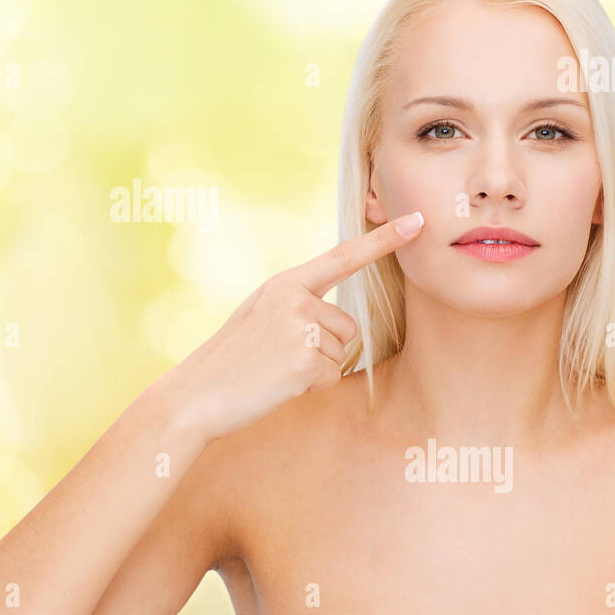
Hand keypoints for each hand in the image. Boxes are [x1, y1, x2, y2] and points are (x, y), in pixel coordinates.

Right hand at [155, 211, 423, 442]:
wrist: (195, 394)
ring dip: (315, 368)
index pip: (342, 256)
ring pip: (341, 351)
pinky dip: (309, 385)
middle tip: (278, 357)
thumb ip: (296, 306)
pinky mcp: (304, 359)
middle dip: (324, 348)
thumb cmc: (231, 360)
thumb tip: (337, 319)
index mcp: (285, 283)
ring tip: (275, 368)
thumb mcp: (260, 316)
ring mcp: (299, 327)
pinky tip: (278, 383)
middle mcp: (294, 298)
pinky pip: (331, 375)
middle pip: (347, 325)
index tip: (419, 221)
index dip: (383, 240)